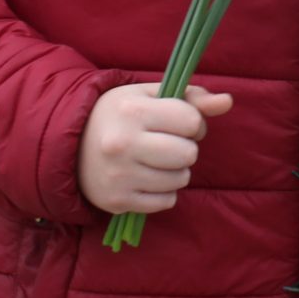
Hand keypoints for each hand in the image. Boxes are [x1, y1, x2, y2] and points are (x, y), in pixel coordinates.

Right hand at [76, 83, 232, 216]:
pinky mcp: (117, 201)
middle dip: (186, 148)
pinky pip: (166, 202)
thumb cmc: (121, 115)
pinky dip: (164, 192)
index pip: (191, 121)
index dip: (193, 122)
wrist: (70, 144)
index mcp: (133, 111)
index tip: (180, 122)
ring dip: (176, 171)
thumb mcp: (151, 96)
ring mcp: (119, 175)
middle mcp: (123, 144)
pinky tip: (147, 178)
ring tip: (156, 160)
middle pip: (188, 154)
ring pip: (179, 179)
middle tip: (169, 143)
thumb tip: (227, 102)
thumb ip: (192, 97)